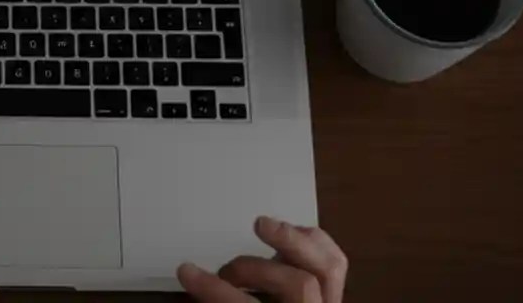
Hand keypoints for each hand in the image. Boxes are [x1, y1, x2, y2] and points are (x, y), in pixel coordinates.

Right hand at [177, 216, 347, 302]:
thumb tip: (193, 282)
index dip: (215, 290)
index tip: (188, 272)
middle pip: (297, 284)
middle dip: (254, 269)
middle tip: (225, 271)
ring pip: (326, 267)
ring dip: (291, 241)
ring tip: (261, 227)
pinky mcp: (334, 300)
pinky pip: (335, 263)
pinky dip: (313, 241)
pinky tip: (289, 235)